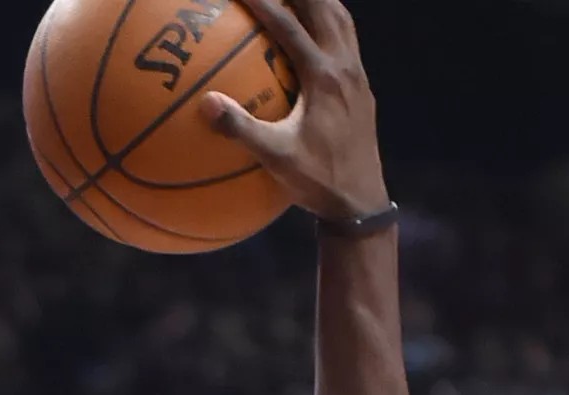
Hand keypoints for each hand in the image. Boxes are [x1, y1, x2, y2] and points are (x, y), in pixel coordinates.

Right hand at [203, 0, 388, 220]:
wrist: (361, 201)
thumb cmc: (317, 181)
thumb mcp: (275, 158)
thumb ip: (241, 129)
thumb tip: (207, 103)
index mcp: (324, 78)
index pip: (290, 26)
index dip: (264, 1)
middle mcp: (345, 67)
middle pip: (324, 8)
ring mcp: (357, 76)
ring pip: (341, 19)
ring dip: (319, 0)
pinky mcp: (361, 88)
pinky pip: (346, 39)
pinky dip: (328, 21)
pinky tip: (314, 28)